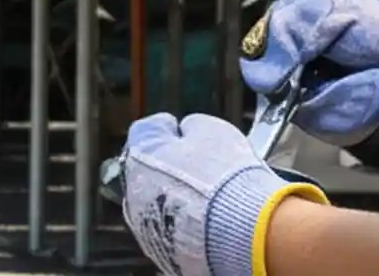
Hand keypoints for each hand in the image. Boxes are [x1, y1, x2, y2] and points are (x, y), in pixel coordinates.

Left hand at [121, 113, 327, 275]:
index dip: (167, 128)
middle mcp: (133, 190)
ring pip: (158, 202)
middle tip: (200, 165)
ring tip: (210, 198)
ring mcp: (145, 225)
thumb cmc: (227, 177)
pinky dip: (184, 224)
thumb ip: (192, 126)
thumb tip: (188, 130)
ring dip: (176, 197)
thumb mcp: (212, 131)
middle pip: (148, 169)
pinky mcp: (162, 251)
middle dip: (169, 165)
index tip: (180, 129)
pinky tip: (210, 222)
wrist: (244, 231)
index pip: (145, 131)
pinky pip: (170, 230)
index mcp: (141, 153)